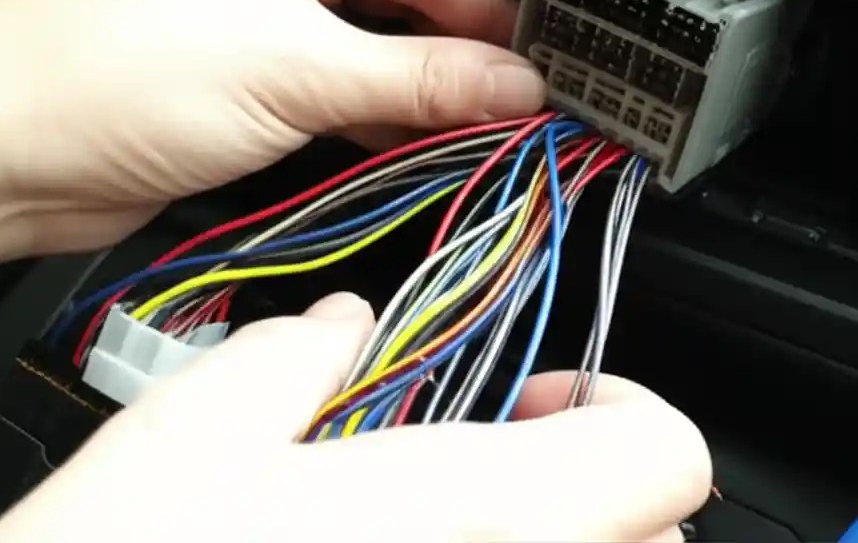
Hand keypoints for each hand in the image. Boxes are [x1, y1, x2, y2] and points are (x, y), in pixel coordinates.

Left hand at [0, 0, 543, 275]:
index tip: (542, 69)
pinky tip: (421, 151)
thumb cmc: (101, 70)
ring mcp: (264, 21)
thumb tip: (513, 83)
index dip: (490, 14)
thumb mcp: (292, 70)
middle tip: (521, 112)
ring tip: (482, 138)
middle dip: (460, 62)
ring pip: (377, 57)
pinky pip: (341, 98)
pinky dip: (380, 126)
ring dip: (422, 101)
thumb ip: (418, 80)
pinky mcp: (251, 83)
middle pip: (406, 5)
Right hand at [0, 293, 711, 541]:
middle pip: (651, 535)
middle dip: (587, 484)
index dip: (625, 407)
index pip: (667, 456)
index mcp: (480, 513)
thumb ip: (286, 358)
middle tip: (487, 464)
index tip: (543, 400)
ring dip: (550, 539)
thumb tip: (330, 334)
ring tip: (431, 523)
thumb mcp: (190, 435)